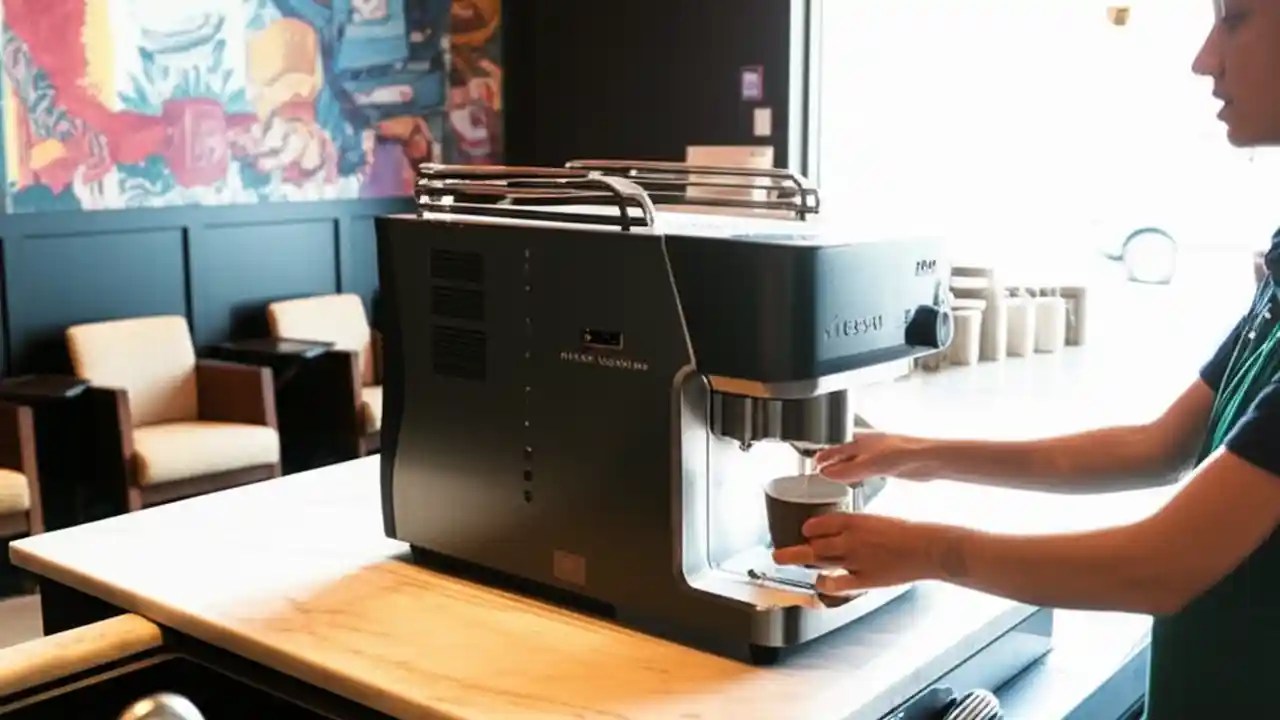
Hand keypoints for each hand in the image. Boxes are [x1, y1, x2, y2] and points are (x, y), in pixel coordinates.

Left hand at [771, 513, 955, 593]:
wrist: (927, 547)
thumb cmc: (907, 533)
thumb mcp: (876, 520)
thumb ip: (856, 528)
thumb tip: (840, 533)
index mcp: (854, 520)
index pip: (819, 523)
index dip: (806, 529)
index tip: (802, 532)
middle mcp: (849, 538)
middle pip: (812, 544)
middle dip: (792, 550)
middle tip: (778, 554)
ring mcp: (854, 559)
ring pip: (818, 559)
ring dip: (800, 561)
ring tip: (784, 562)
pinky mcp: (864, 579)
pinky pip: (836, 583)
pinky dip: (824, 583)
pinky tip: (821, 582)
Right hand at [813, 431, 932, 484]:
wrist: (929, 459)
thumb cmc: (904, 454)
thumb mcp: (870, 464)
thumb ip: (848, 469)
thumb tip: (828, 473)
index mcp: (862, 441)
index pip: (836, 447)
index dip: (825, 454)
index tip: (815, 462)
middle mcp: (869, 446)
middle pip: (845, 452)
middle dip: (833, 459)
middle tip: (821, 468)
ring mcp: (880, 455)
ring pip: (856, 460)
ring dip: (845, 466)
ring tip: (835, 474)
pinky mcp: (889, 465)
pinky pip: (867, 468)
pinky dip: (859, 473)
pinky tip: (860, 478)